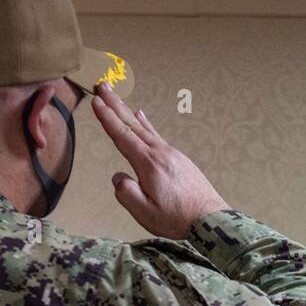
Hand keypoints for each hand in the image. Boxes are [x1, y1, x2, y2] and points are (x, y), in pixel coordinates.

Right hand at [90, 81, 229, 238]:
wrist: (210, 219)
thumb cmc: (177, 219)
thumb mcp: (145, 213)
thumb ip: (126, 193)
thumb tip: (118, 177)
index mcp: (149, 164)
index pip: (122, 136)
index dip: (107, 118)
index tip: (95, 101)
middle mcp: (160, 153)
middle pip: (132, 124)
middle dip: (115, 105)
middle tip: (102, 86)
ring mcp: (171, 154)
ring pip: (144, 128)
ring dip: (128, 112)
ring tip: (117, 99)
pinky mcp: (178, 159)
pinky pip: (156, 135)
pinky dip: (146, 124)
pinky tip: (142, 116)